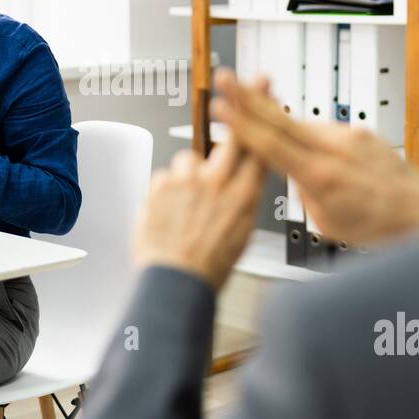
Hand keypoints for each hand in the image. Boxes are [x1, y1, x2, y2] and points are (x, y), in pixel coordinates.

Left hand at [132, 135, 266, 290]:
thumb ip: (245, 202)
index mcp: (242, 196)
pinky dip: (165, 188)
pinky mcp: (160, 186)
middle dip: (225, 142)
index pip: (257, 153)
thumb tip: (247, 184)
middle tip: (218, 155)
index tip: (250, 139)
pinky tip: (168, 208)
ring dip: (187, 171)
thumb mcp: (243, 234)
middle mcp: (216, 183)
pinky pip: (163, 175)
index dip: (254, 143)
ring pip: (188, 157)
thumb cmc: (208, 266)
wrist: (176, 280)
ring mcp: (186, 181)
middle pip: (228, 141)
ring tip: (184, 196)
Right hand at [211, 68, 418, 246]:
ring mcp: (349, 136)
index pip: (270, 143)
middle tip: (225, 77)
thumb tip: (292, 176)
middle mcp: (335, 149)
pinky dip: (305, 134)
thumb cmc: (381, 226)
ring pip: (300, 124)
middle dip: (247, 96)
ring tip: (249, 105)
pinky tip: (302, 143)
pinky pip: (322, 130)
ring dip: (275, 118)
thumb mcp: (326, 223)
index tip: (221, 107)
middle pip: (280, 117)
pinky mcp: (359, 133)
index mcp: (321, 175)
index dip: (241, 124)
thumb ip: (303, 193)